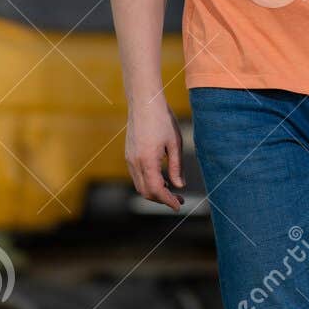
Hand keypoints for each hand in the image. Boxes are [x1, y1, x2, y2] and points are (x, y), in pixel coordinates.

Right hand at [125, 94, 184, 210]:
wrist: (144, 102)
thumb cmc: (162, 120)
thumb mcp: (175, 143)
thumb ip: (177, 167)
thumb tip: (180, 186)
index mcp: (148, 160)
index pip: (157, 190)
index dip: (168, 201)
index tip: (179, 206)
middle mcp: (135, 162)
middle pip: (146, 192)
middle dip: (162, 199)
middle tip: (179, 199)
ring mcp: (129, 159)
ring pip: (140, 185)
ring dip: (154, 192)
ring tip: (172, 190)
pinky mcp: (128, 154)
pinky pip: (137, 176)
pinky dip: (148, 182)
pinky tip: (161, 178)